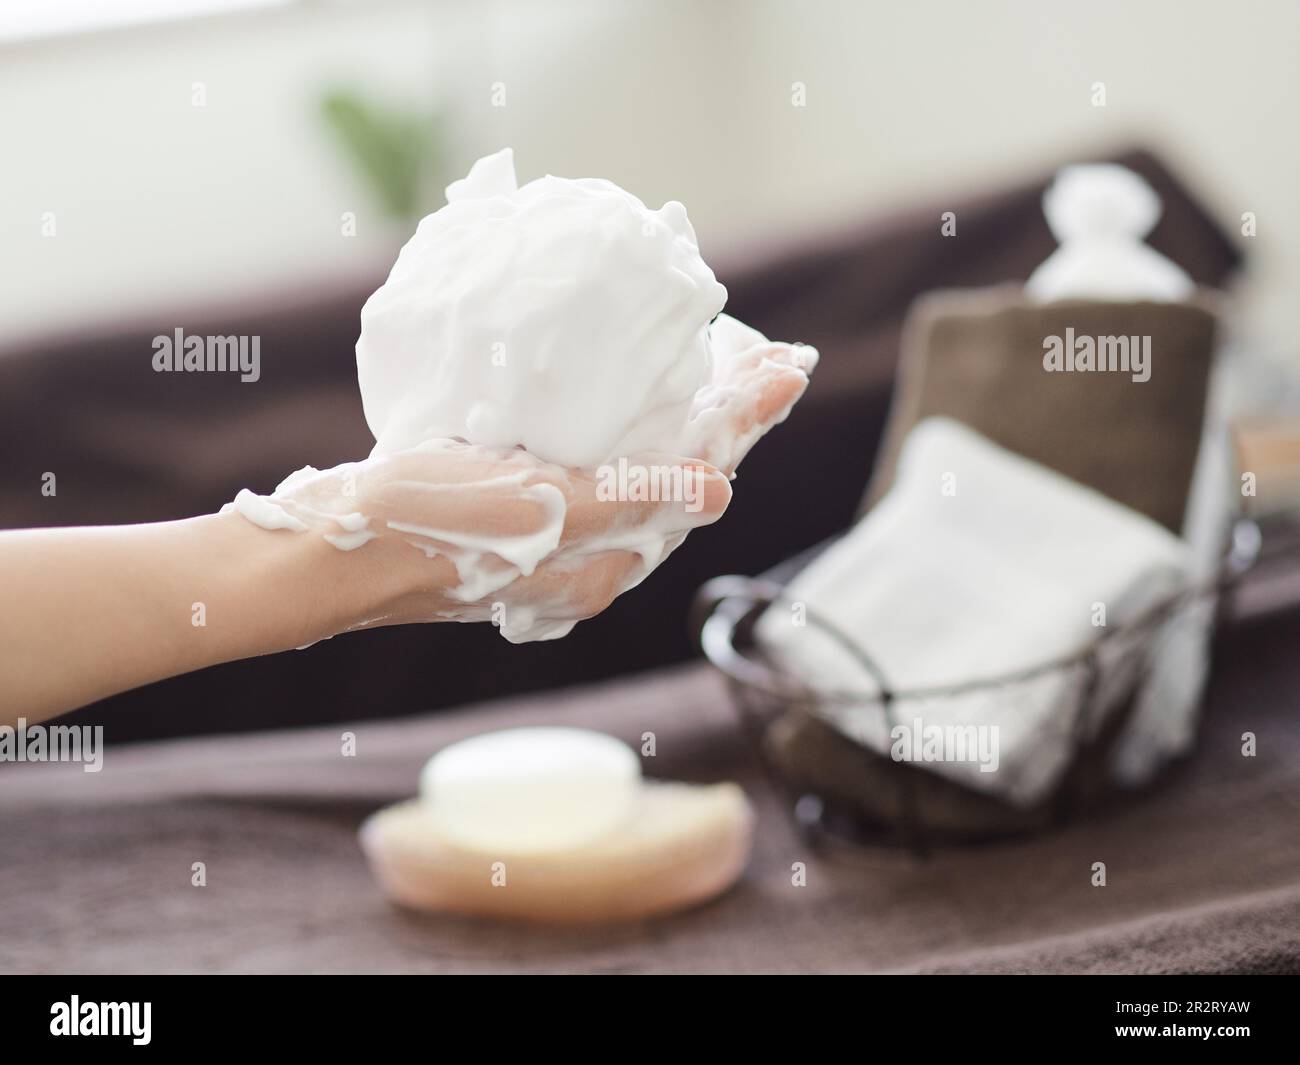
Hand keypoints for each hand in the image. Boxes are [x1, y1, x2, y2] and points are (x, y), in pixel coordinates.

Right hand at [248, 330, 814, 640]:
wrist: (325, 556)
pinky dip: (618, 436)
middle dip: (722, 419)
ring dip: (677, 423)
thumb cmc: (425, 530)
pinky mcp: (517, 522)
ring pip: (636, 475)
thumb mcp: (533, 507)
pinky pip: (590, 474)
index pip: (700, 480)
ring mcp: (552, 542)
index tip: (788, 365)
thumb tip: (717, 492)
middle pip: (677, 477)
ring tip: (711, 370)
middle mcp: (589, 557)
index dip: (744, 421)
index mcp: (605, 559)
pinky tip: (619, 405)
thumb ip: (624, 501)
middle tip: (760, 358)